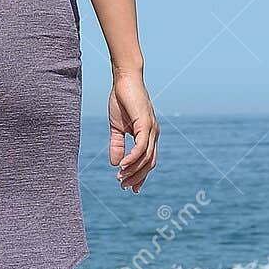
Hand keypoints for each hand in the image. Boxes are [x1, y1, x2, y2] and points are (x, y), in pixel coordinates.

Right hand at [108, 72, 157, 191]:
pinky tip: (123, 166)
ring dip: (133, 170)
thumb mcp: (116, 127)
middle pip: (149, 163)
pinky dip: (133, 158)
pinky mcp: (145, 123)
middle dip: (137, 177)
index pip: (147, 161)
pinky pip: (141, 146)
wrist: (123, 79)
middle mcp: (153, 134)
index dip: (140, 176)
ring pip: (146, 157)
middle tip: (123, 187)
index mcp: (148, 135)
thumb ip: (117, 145)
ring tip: (120, 179)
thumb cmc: (121, 101)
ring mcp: (150, 129)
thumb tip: (115, 164)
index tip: (131, 188)